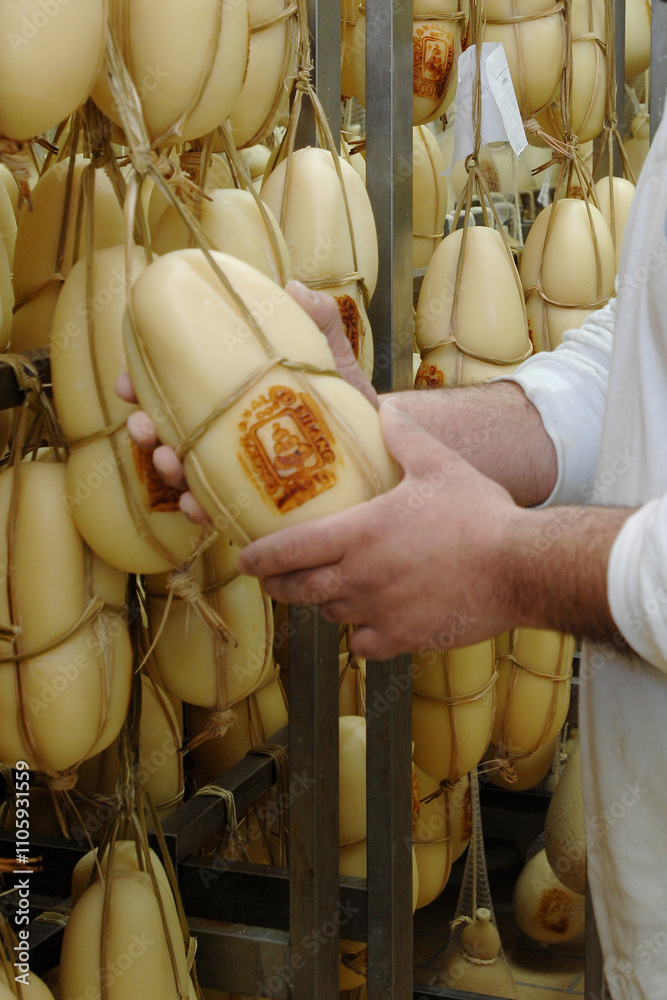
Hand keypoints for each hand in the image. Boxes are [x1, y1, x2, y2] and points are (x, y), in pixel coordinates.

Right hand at [116, 280, 377, 523]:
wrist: (379, 444)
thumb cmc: (344, 398)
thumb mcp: (329, 354)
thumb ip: (315, 319)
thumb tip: (295, 288)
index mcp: (229, 395)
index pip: (174, 391)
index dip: (141, 386)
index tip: (125, 385)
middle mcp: (226, 433)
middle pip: (169, 433)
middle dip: (146, 431)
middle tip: (143, 427)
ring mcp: (237, 469)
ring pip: (185, 474)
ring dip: (167, 470)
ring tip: (170, 462)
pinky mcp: (256, 503)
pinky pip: (219, 512)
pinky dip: (201, 510)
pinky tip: (197, 506)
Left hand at [237, 401, 521, 658]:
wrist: (518, 567)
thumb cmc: (478, 514)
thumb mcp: (438, 464)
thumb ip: (404, 438)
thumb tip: (386, 409)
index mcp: (360, 534)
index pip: (288, 550)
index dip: (260, 557)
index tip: (246, 559)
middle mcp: (360, 577)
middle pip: (299, 589)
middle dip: (280, 584)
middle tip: (274, 578)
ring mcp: (380, 612)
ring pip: (331, 614)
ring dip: (323, 603)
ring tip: (327, 591)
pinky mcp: (403, 638)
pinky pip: (363, 643)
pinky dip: (359, 633)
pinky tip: (369, 620)